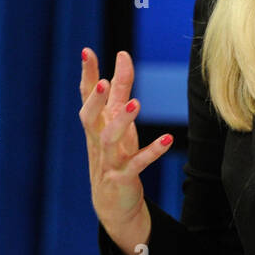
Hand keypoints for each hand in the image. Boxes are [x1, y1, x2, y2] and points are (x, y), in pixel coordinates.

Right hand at [78, 48, 173, 254]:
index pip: (87, 97)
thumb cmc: (116, 154)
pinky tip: (167, 139)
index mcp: (96, 125)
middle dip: (95, 101)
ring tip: (137, 104)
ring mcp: (108, 161)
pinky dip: (151, 152)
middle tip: (104, 83)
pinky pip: (137, 164)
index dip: (87, 75)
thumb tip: (123, 54)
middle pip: (88, 118)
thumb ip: (121, 89)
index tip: (87, 51)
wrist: (113, 203)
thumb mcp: (118, 120)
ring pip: (109, 140)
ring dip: (122, 122)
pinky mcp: (123, 178)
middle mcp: (97, 141)